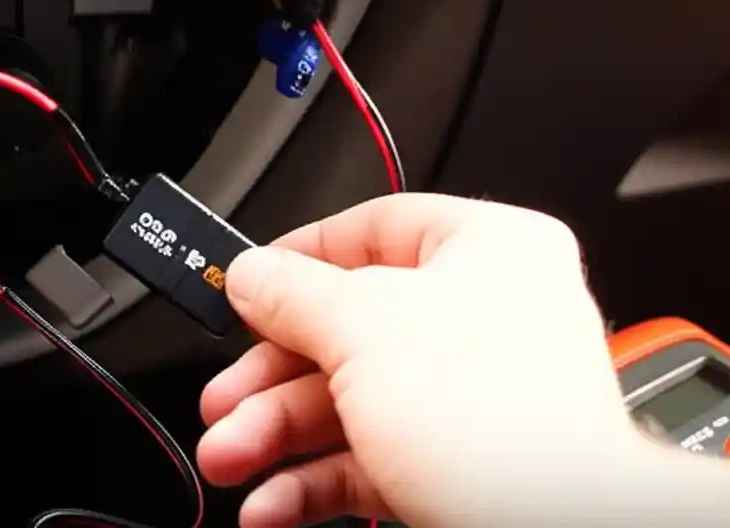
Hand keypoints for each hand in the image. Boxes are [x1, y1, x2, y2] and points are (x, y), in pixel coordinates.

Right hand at [198, 194, 646, 527]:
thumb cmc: (505, 425)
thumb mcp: (365, 327)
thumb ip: (293, 292)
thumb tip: (250, 273)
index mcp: (488, 253)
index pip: (374, 229)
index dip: (299, 256)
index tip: (244, 285)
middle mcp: (484, 319)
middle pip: (345, 328)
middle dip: (268, 376)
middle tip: (223, 398)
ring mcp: (472, 398)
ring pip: (348, 402)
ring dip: (275, 433)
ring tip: (230, 457)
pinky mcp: (457, 468)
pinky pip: (367, 459)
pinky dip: (311, 480)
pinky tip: (272, 501)